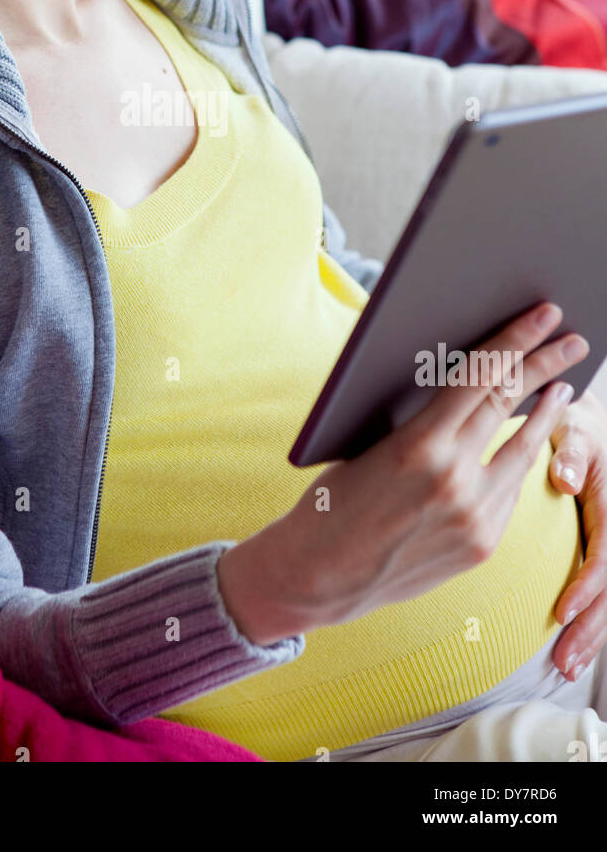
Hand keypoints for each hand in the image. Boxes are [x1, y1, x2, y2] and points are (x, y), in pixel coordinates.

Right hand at [217, 301, 589, 645]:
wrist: (317, 576)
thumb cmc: (333, 497)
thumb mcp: (369, 444)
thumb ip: (422, 420)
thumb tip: (468, 382)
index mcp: (417, 446)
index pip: (478, 378)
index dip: (515, 341)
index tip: (544, 315)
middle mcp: (452, 481)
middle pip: (509, 407)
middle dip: (546, 366)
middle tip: (574, 340)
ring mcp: (473, 518)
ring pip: (523, 452)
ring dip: (546, 416)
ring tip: (563, 388)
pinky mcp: (481, 546)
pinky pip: (508, 492)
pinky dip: (517, 462)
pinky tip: (526, 443)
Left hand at [548, 388, 606, 681]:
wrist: (595, 429)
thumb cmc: (579, 428)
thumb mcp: (576, 429)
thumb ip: (573, 451)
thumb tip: (566, 479)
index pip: (606, 555)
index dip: (587, 585)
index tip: (563, 609)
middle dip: (590, 628)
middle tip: (563, 660)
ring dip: (592, 636)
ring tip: (565, 667)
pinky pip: (606, 594)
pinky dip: (593, 624)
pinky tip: (574, 651)